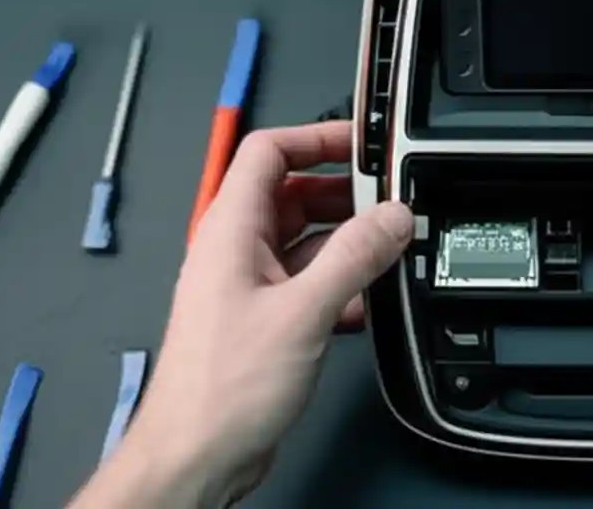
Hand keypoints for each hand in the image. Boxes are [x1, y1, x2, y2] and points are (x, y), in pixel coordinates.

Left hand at [70, 121, 413, 507]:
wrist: (198, 455)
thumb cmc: (222, 389)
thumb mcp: (303, 311)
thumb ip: (354, 257)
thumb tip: (393, 216)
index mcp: (231, 231)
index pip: (268, 152)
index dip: (316, 137)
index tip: (363, 141)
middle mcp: (238, 252)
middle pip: (295, 194)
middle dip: (346, 193)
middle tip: (392, 201)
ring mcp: (252, 286)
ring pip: (308, 240)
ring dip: (349, 242)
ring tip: (391, 248)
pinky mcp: (268, 320)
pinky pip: (311, 282)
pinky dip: (344, 283)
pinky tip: (370, 301)